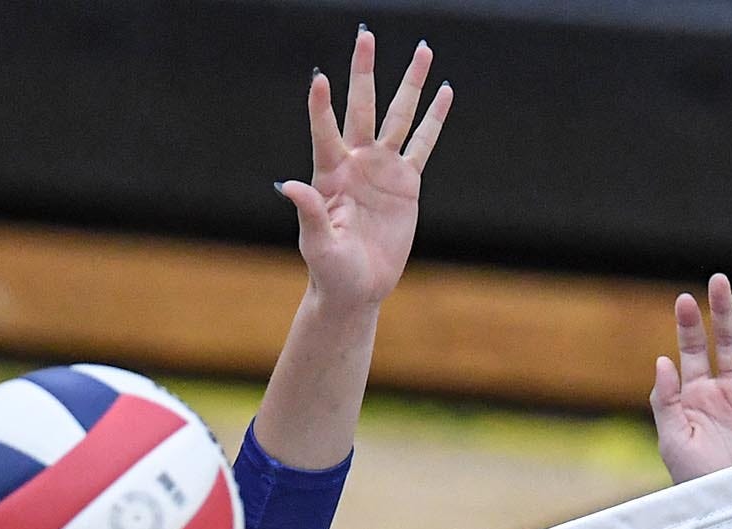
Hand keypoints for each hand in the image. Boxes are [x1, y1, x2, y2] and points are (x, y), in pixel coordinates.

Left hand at [280, 29, 451, 312]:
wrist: (357, 288)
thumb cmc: (330, 270)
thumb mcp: (317, 244)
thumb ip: (308, 212)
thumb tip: (288, 185)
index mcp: (330, 173)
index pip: (324, 131)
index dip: (322, 106)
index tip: (320, 79)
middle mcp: (355, 161)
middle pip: (363, 107)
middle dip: (364, 72)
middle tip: (366, 36)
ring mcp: (382, 168)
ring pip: (398, 116)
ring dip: (410, 84)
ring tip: (423, 51)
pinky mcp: (406, 182)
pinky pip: (422, 144)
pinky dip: (434, 119)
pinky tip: (444, 92)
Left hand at [651, 276, 731, 486]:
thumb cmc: (697, 484)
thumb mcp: (673, 442)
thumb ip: (666, 401)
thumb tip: (662, 360)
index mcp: (697, 398)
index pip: (693, 352)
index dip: (689, 325)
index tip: (685, 299)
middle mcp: (727, 393)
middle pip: (726, 342)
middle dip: (722, 311)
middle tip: (719, 280)